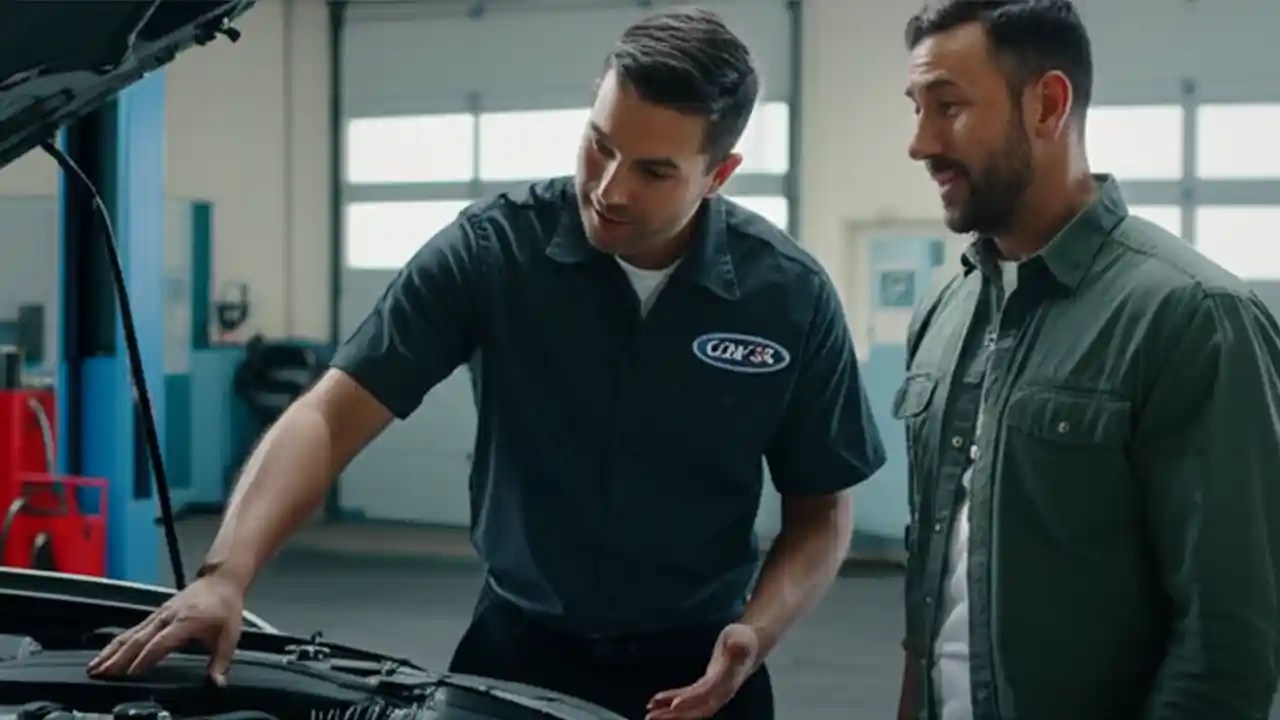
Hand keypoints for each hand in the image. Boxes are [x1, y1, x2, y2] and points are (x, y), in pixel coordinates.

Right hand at [87, 573, 245, 685]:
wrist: (221, 580)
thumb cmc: (225, 606)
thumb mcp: (230, 635)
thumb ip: (221, 660)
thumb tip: (218, 682)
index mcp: (186, 622)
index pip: (161, 643)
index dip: (145, 658)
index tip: (130, 674)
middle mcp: (168, 617)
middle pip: (138, 638)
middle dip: (118, 657)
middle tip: (101, 673)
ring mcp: (160, 614)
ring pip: (131, 633)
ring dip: (112, 650)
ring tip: (95, 666)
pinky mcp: (156, 614)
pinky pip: (134, 629)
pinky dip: (118, 641)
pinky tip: (107, 652)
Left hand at [645, 623, 761, 718]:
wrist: (750, 646)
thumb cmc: (744, 639)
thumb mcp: (741, 637)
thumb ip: (738, 645)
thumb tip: (737, 645)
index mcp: (728, 680)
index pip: (707, 692)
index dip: (691, 699)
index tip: (674, 704)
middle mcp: (721, 692)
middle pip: (697, 708)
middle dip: (675, 715)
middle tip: (652, 717)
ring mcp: (714, 694)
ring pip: (692, 709)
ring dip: (671, 714)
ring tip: (650, 714)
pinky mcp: (707, 691)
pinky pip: (689, 702)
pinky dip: (674, 704)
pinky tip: (658, 703)